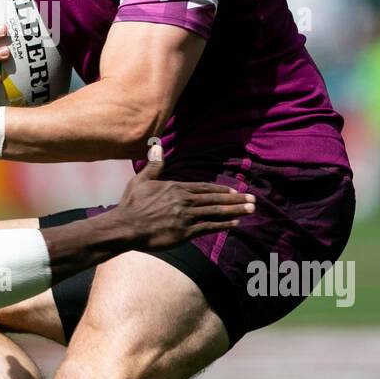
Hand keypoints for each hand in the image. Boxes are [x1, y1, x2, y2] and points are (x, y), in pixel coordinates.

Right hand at [110, 142, 253, 250]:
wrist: (126, 226)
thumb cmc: (132, 204)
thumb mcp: (141, 180)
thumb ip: (154, 165)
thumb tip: (158, 146)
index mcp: (176, 187)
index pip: (205, 187)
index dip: (221, 189)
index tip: (235, 191)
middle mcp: (185, 200)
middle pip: (215, 198)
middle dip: (236, 199)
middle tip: (253, 200)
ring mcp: (186, 216)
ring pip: (216, 211)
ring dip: (235, 210)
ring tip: (250, 209)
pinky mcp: (185, 232)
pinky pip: (209, 227)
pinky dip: (223, 225)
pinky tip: (235, 224)